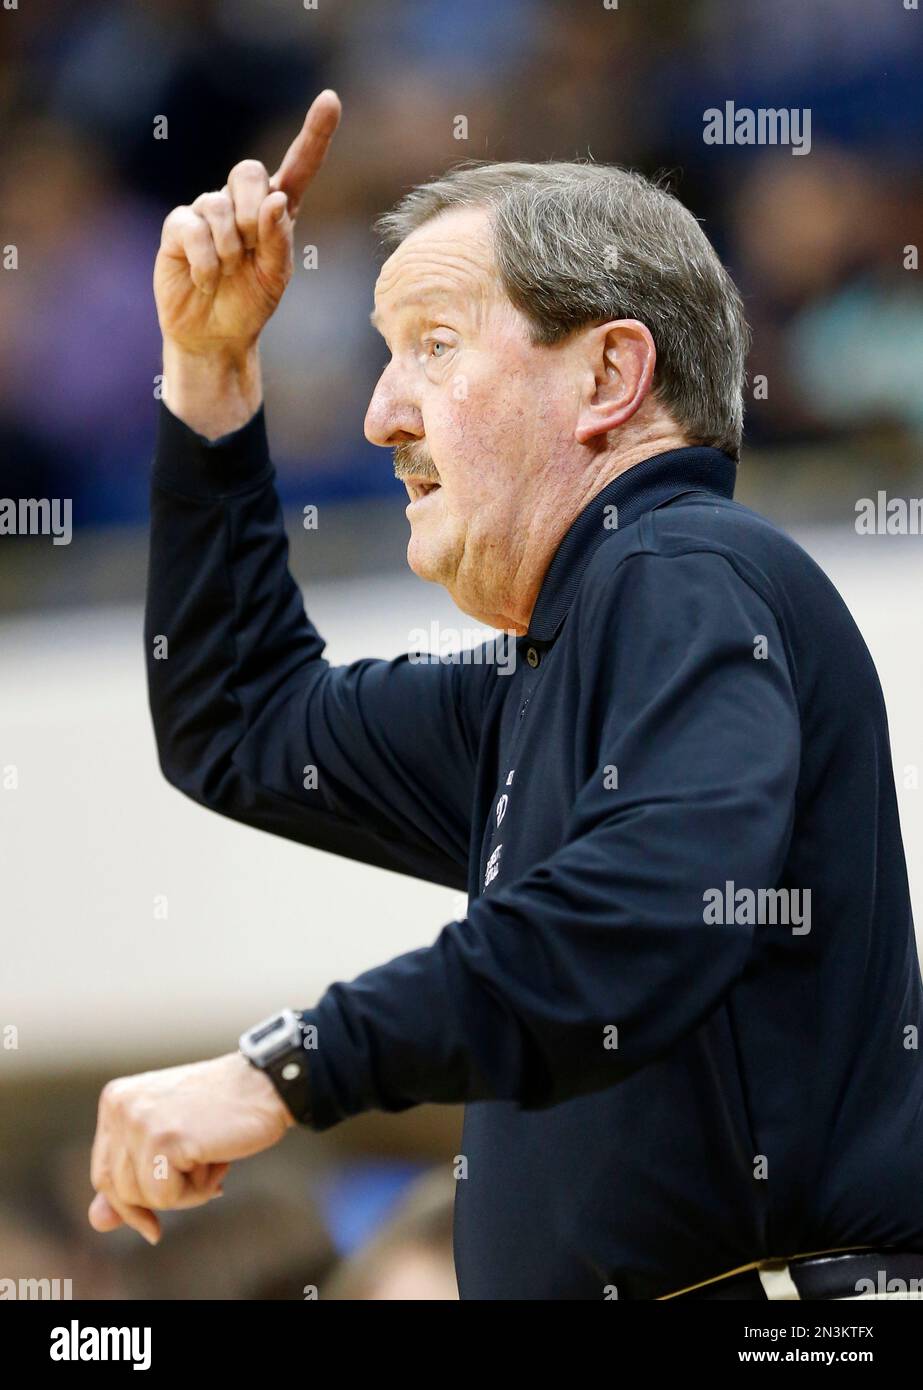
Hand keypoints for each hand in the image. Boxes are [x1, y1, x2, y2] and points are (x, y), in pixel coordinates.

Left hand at [88, 1052, 294, 1244]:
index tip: (153, 1223)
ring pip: (142, 1197)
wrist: (265, 1084)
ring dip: (184, 1193)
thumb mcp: (169, 1143)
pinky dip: (197, 1192)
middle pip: (119, 1190)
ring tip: (210, 1158)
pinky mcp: (163, 1138)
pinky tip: (217, 1161)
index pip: (104, 1172)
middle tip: (201, 1170)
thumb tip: (96, 1222)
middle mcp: (120, 1106)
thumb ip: (130, 1179)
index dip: (129, 1204)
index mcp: (116, 1100)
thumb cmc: (221, 1113)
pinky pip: (165, 1197)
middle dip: (162, 1195)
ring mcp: (139, 1121)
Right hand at [154, 89, 340, 353]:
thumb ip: (278, 239)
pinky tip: (206, 279)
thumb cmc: (250, 302)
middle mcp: (239, 202)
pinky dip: (206, 261)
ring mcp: (206, 211)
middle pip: (248, 171)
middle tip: (248, 247)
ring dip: (229, 249)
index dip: (314, 134)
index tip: (330, 100)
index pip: (298, 166)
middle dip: (252, 211)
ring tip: (227, 273)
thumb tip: (274, 199)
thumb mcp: (275, 276)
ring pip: (219, 206)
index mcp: (275, 211)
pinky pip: (194, 228)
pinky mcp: (178, 227)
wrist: (214, 335)